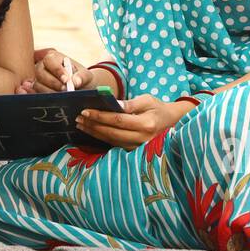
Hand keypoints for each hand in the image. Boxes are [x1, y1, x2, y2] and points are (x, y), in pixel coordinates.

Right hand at [30, 48, 94, 93]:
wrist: (80, 88)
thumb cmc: (80, 78)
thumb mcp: (86, 76)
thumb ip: (82, 77)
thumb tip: (75, 82)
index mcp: (54, 57)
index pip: (49, 60)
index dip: (57, 70)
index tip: (66, 79)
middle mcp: (43, 66)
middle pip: (40, 72)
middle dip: (53, 82)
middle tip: (65, 89)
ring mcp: (38, 78)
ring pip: (37, 84)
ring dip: (49, 91)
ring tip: (62, 95)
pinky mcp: (37, 89)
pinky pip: (35, 93)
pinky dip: (42, 96)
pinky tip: (51, 99)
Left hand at [76, 93, 192, 148]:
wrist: (172, 122)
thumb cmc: (158, 108)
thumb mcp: (147, 100)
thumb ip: (130, 103)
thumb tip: (112, 104)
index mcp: (146, 124)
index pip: (118, 120)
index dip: (100, 116)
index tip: (85, 111)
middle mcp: (142, 138)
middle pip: (111, 133)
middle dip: (93, 125)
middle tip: (78, 118)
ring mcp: (138, 147)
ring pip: (111, 141)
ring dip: (94, 133)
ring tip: (81, 124)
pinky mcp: (134, 150)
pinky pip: (114, 144)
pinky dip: (101, 138)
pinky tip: (91, 132)